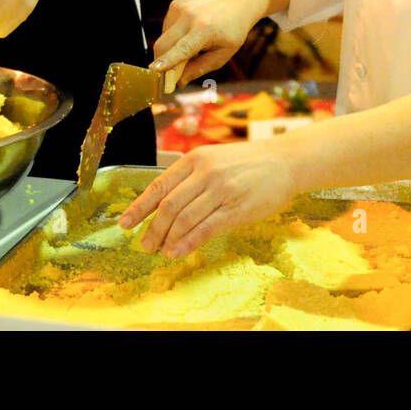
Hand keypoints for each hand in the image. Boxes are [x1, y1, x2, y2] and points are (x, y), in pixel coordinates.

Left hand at [118, 141, 297, 257]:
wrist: (285, 161)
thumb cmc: (247, 163)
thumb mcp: (214, 159)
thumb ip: (190, 178)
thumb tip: (163, 205)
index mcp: (195, 158)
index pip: (160, 185)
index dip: (140, 207)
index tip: (125, 223)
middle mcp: (206, 173)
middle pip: (169, 206)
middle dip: (153, 228)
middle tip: (145, 245)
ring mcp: (222, 191)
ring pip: (185, 219)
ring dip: (169, 239)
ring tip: (161, 251)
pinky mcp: (237, 208)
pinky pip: (206, 229)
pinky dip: (189, 242)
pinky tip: (179, 251)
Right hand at [149, 0, 260, 88]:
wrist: (234, 4)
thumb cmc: (230, 33)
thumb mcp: (221, 55)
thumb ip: (199, 69)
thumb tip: (178, 82)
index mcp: (205, 30)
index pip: (183, 48)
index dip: (168, 60)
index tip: (153, 69)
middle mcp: (190, 16)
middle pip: (164, 45)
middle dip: (162, 64)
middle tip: (169, 80)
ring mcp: (180, 8)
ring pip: (163, 40)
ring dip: (171, 51)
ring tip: (193, 47)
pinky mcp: (174, 6)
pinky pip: (166, 31)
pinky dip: (173, 40)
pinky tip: (189, 34)